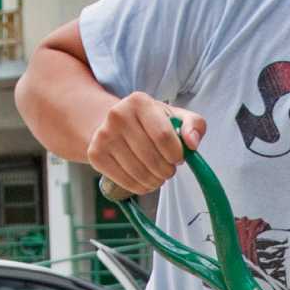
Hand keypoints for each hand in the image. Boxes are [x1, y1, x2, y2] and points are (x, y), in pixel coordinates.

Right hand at [88, 94, 206, 197]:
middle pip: (152, 158)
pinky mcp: (95, 155)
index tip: (178, 159)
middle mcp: (117, 115)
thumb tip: (192, 144)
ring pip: (139, 172)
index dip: (176, 154)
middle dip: (167, 171)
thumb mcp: (174, 116)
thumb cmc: (149, 122)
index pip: (163, 136)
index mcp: (139, 101)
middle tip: (168, 170)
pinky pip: (126, 181)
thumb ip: (194, 125)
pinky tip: (146, 182)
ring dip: (156, 181)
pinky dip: (141, 187)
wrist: (112, 124)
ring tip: (158, 176)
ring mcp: (103, 135)